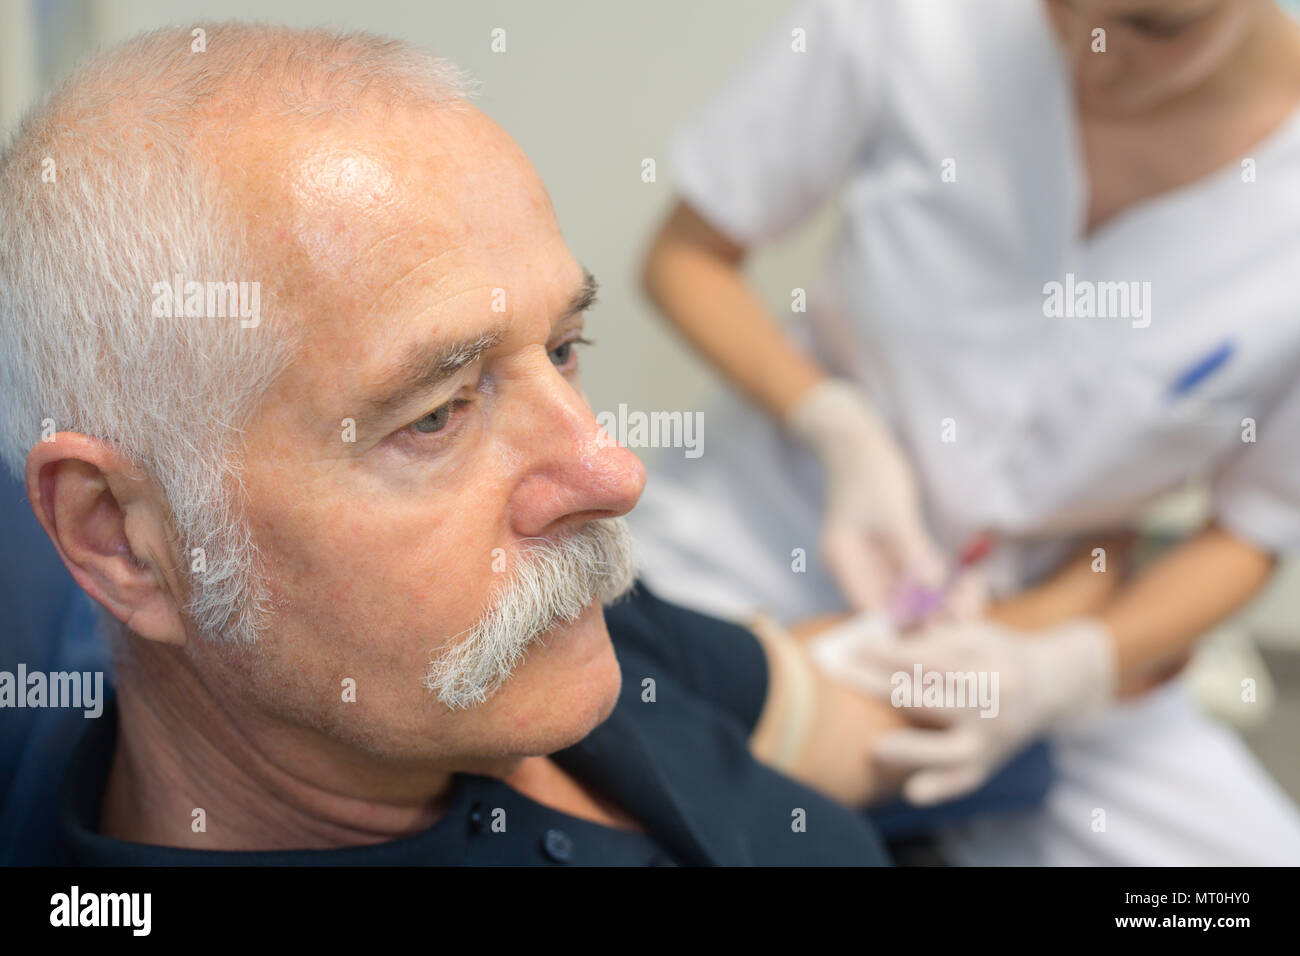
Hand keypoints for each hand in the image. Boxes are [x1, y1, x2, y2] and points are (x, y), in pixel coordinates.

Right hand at [785, 379, 947, 611]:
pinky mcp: (892, 551)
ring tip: (974, 597)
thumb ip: (910, 551)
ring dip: (940, 599)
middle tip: (967, 609)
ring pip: (908, 594)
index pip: (869, 608)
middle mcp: (855, 568)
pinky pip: (918, 575)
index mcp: (842, 560)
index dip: (904, 620)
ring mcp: (873, 560)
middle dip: (928, 613)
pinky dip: (941, 581)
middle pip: (891, 606)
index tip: (942, 621)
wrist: (859, 441)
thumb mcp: (892, 511)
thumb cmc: (869, 470)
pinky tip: (968, 582)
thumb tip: (933, 588)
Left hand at [807, 614, 1116, 804]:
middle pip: (934, 701)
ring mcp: (993, 741)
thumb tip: (876, 650)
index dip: (889, 656)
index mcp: (991, 667)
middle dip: (885, 689)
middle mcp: (995, 707)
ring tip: (875, 749)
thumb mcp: (974, 635)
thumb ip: (933, 642)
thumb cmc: (997, 654)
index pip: (930, 662)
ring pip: (952, 751)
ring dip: (913, 750)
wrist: (1051, 687)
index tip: (854, 650)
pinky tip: (912, 792)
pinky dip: (940, 788)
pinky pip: (963, 781)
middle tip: (846, 679)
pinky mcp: (989, 765)